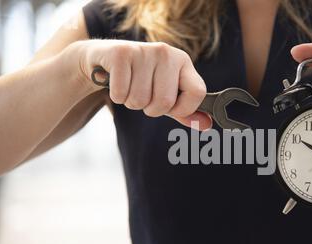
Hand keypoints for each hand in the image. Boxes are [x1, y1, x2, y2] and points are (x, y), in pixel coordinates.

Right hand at [72, 39, 210, 129]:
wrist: (104, 60)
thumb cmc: (141, 81)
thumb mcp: (166, 95)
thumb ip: (186, 112)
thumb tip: (207, 125)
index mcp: (183, 61)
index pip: (198, 92)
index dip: (184, 109)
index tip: (172, 108)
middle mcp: (167, 53)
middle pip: (165, 102)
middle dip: (151, 109)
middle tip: (144, 95)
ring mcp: (144, 51)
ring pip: (140, 100)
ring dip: (131, 102)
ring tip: (129, 87)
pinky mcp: (121, 53)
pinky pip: (121, 94)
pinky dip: (117, 96)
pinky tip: (116, 83)